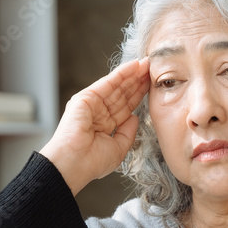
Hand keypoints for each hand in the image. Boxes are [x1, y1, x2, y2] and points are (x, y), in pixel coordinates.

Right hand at [39, 58, 149, 194]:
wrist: (75, 164)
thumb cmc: (92, 162)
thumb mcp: (119, 148)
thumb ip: (128, 132)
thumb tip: (134, 117)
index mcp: (106, 126)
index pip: (126, 106)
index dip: (139, 96)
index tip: (152, 85)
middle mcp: (99, 113)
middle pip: (122, 94)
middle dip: (138, 81)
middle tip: (153, 68)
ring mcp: (92, 104)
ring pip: (116, 86)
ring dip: (132, 74)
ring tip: (147, 63)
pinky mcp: (86, 98)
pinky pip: (107, 83)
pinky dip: (121, 73)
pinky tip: (134, 65)